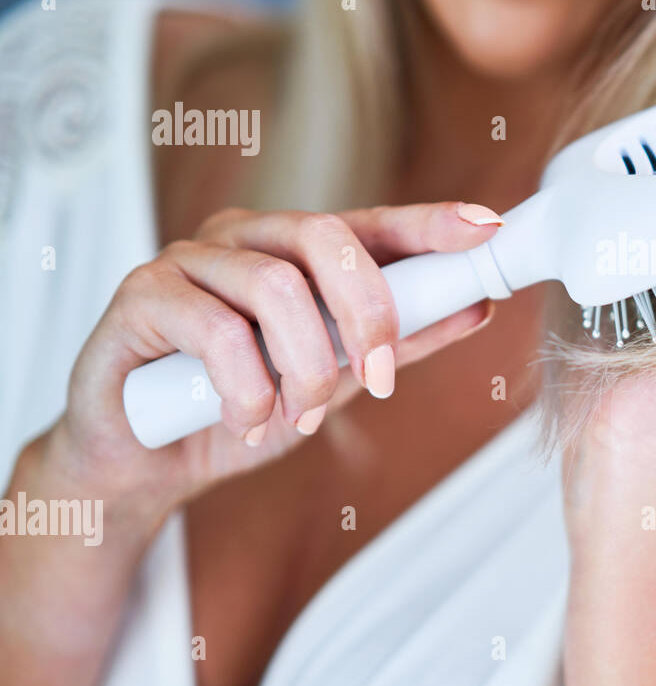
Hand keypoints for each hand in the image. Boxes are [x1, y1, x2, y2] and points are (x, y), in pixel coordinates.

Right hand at [19, 201, 500, 528]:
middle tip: (378, 380)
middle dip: (369, 313)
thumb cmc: (238, 408)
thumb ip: (398, 343)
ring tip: (297, 416)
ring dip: (305, 368)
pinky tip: (246, 420)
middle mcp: (244, 240)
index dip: (428, 222)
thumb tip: (474, 307)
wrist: (146, 463)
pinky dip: (248, 388)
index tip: (484, 227)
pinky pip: (217, 330)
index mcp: (293, 250)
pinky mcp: (141, 294)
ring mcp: (188, 259)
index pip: (369, 222)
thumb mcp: (335, 380)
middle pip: (326, 238)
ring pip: (276, 287)